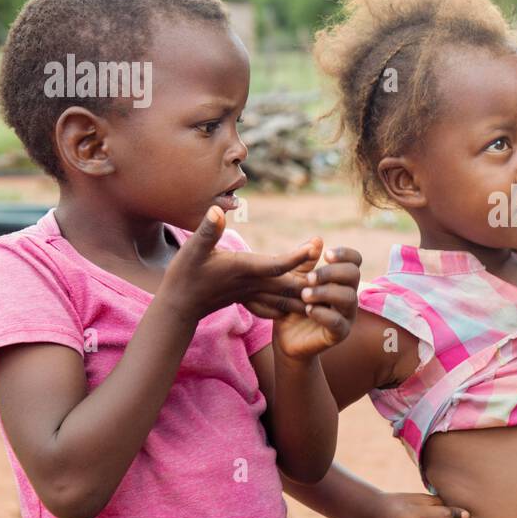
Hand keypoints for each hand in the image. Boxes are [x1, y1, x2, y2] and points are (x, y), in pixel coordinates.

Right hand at [160, 206, 318, 322]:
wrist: (179, 306)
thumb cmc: (184, 275)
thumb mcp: (192, 249)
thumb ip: (207, 231)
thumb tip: (216, 211)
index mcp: (244, 269)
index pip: (277, 264)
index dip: (297, 256)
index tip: (317, 245)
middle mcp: (253, 284)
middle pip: (291, 283)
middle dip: (314, 276)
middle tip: (337, 266)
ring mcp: (253, 294)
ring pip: (288, 297)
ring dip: (309, 292)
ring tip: (332, 285)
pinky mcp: (251, 299)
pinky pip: (278, 305)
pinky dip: (293, 303)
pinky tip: (307, 301)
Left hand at [261, 246, 362, 359]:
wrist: (286, 338)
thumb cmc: (292, 306)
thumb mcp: (295, 281)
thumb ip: (305, 262)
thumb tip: (318, 239)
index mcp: (340, 280)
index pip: (355, 261)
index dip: (345, 254)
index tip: (326, 255)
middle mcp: (348, 295)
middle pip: (354, 274)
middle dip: (331, 272)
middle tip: (309, 278)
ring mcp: (347, 315)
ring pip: (349, 297)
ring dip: (325, 293)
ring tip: (304, 296)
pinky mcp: (340, 334)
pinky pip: (338, 322)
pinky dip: (323, 313)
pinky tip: (308, 310)